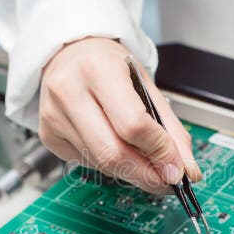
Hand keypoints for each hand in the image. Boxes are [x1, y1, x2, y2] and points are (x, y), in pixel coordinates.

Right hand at [39, 37, 201, 193]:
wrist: (70, 53)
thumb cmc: (109, 66)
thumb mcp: (146, 85)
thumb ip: (169, 129)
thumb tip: (186, 170)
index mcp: (99, 69)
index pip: (133, 125)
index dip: (159, 152)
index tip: (177, 169)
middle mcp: (69, 90)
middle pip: (112, 152)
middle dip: (145, 175)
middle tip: (165, 181)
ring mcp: (53, 115)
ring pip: (100, 163)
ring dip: (129, 171)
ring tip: (143, 162)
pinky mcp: (47, 134)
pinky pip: (85, 162)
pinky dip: (107, 164)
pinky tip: (113, 146)